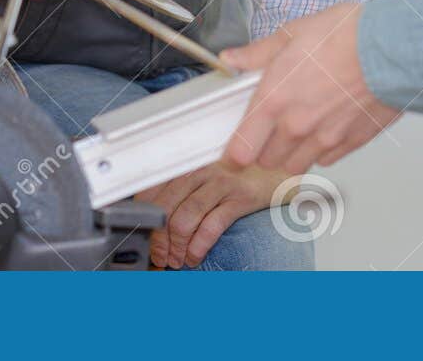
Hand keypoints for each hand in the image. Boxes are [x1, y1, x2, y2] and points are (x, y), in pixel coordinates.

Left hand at [138, 162, 287, 268]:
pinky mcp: (240, 197)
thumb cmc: (238, 175)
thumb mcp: (205, 175)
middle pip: (165, 207)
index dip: (144, 218)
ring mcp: (221, 181)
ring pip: (184, 218)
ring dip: (176, 247)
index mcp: (187, 162)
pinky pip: (211, 227)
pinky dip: (197, 247)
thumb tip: (153, 219)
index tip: (143, 236)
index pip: (152, 189)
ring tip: (177, 260)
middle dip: (158, 238)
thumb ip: (180, 190)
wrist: (279, 170)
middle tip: (160, 256)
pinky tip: (195, 256)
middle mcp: (201, 168)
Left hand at [221, 3, 400, 174]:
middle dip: (263, 147)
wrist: (393, 47)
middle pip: (266, 160)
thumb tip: (231, 59)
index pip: (241, 150)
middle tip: (269, 126)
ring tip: (298, 127)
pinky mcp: (351, 143)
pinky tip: (325, 126)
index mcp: (274, 98)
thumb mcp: (293, 33)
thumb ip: (257, 54)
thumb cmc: (347, 34)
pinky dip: (320, 150)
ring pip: (295, 165)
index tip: (234, 146)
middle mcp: (297, 125)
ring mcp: (325, 138)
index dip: (233, 153)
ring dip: (291, 152)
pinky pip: (325, 160)